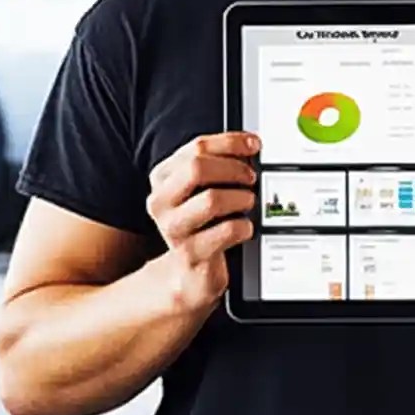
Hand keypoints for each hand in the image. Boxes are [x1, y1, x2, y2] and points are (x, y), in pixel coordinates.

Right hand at [146, 132, 259, 312]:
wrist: (188, 271)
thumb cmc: (200, 223)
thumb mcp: (200, 189)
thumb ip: (218, 164)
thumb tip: (250, 145)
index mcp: (162, 178)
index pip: (196, 147)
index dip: (230, 143)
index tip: (253, 145)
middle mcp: (161, 201)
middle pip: (197, 168)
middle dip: (233, 169)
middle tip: (250, 177)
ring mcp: (173, 228)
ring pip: (212, 199)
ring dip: (240, 197)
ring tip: (248, 202)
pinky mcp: (191, 253)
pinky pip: (226, 231)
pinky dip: (243, 226)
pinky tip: (245, 227)